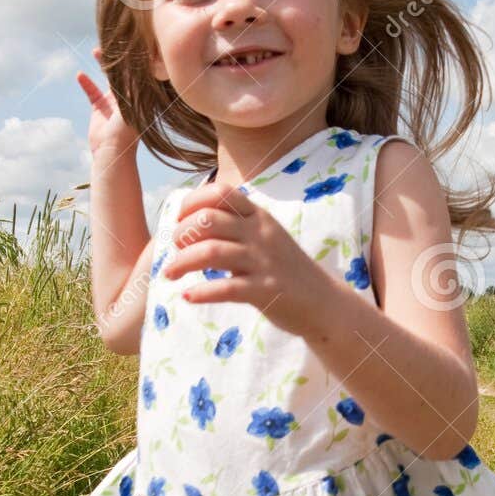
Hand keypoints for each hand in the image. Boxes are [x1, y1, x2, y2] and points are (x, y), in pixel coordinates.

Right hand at [76, 48, 139, 165]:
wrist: (112, 151)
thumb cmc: (126, 130)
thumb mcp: (130, 104)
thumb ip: (131, 85)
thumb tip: (136, 64)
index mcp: (138, 96)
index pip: (137, 72)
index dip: (133, 56)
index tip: (129, 40)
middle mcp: (127, 97)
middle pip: (122, 72)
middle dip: (117, 56)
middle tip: (111, 40)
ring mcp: (113, 102)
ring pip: (106, 78)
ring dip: (102, 64)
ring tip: (96, 50)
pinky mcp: (99, 108)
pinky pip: (92, 92)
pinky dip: (86, 83)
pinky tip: (79, 75)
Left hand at [161, 182, 328, 337]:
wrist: (324, 302)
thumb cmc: (287, 270)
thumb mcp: (266, 237)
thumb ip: (238, 227)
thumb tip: (195, 222)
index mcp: (259, 217)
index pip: (220, 193)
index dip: (191, 202)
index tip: (179, 220)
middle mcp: (260, 234)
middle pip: (208, 220)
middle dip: (182, 233)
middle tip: (174, 250)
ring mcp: (263, 262)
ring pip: (211, 252)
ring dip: (182, 262)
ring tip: (170, 274)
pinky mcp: (265, 291)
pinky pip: (225, 288)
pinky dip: (201, 292)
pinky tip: (188, 297)